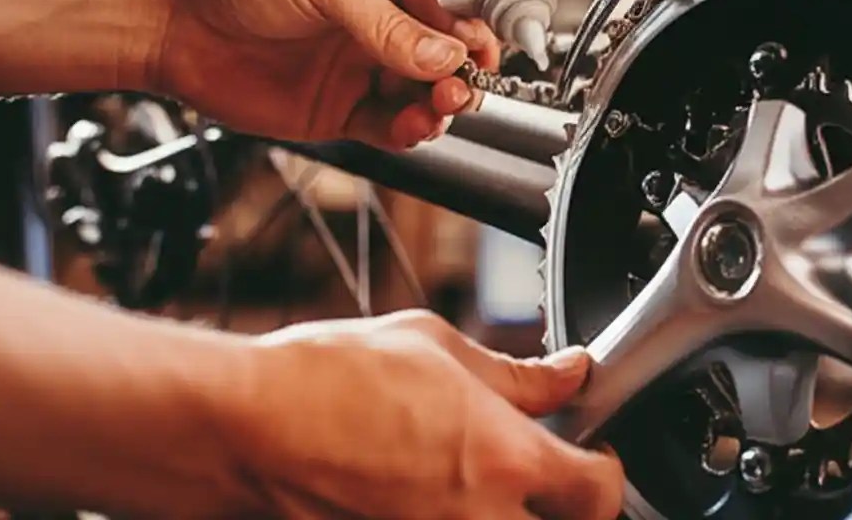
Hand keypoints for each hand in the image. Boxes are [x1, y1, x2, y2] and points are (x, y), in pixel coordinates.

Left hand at [153, 0, 500, 149]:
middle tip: (460, 88)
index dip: (472, 29)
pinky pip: (389, 129)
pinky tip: (410, 128)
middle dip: (462, 75)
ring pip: (423, 98)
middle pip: (444, 58)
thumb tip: (444, 55)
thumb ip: (387, 23)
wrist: (175, 22)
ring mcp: (360, 72)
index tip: (484, 51)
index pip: (448, 5)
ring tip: (436, 110)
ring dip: (439, 108)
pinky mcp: (339, 113)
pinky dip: (408, 132)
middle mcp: (378, 27)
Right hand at [227, 310, 624, 518]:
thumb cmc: (329, 379)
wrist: (246, 427)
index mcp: (505, 459)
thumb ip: (517, 375)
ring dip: (512, 516)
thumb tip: (570, 373)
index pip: (602, 491)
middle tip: (548, 479)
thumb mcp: (436, 348)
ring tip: (482, 484)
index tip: (592, 453)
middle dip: (570, 509)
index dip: (606, 470)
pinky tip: (434, 495)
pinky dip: (461, 519)